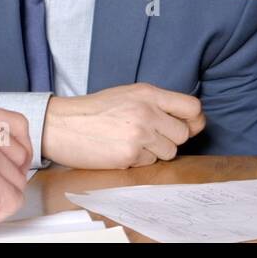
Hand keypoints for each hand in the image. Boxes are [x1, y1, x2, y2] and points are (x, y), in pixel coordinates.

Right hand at [41, 83, 204, 169]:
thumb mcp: (129, 95)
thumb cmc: (95, 110)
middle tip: (150, 136)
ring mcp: (139, 135)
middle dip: (171, 138)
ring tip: (132, 142)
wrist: (62, 124)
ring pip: (169, 152)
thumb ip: (159, 104)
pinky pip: (149, 163)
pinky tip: (121, 150)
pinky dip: (139, 160)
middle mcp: (147, 112)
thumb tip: (193, 120)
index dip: (194, 120)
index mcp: (149, 94)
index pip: (192, 107)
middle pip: (183, 134)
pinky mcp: (129, 156)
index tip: (188, 126)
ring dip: (155, 152)